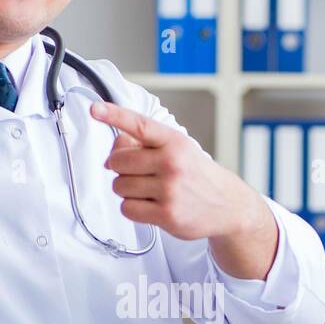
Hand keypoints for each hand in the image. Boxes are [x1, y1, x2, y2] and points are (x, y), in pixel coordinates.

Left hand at [92, 101, 270, 242]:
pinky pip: (127, 208)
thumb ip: (144, 145)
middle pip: (119, 161)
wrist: (228, 205)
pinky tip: (149, 205)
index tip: (96, 109)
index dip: (114, 115)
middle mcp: (172, 163)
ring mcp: (169, 190)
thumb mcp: (178, 149)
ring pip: (119, 186)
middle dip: (120, 167)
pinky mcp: (166, 214)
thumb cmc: (197, 175)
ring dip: (127, 189)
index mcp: (174, 142)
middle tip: (137, 172)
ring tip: (148, 190)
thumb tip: (112, 154)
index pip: (139, 125)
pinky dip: (132, 208)